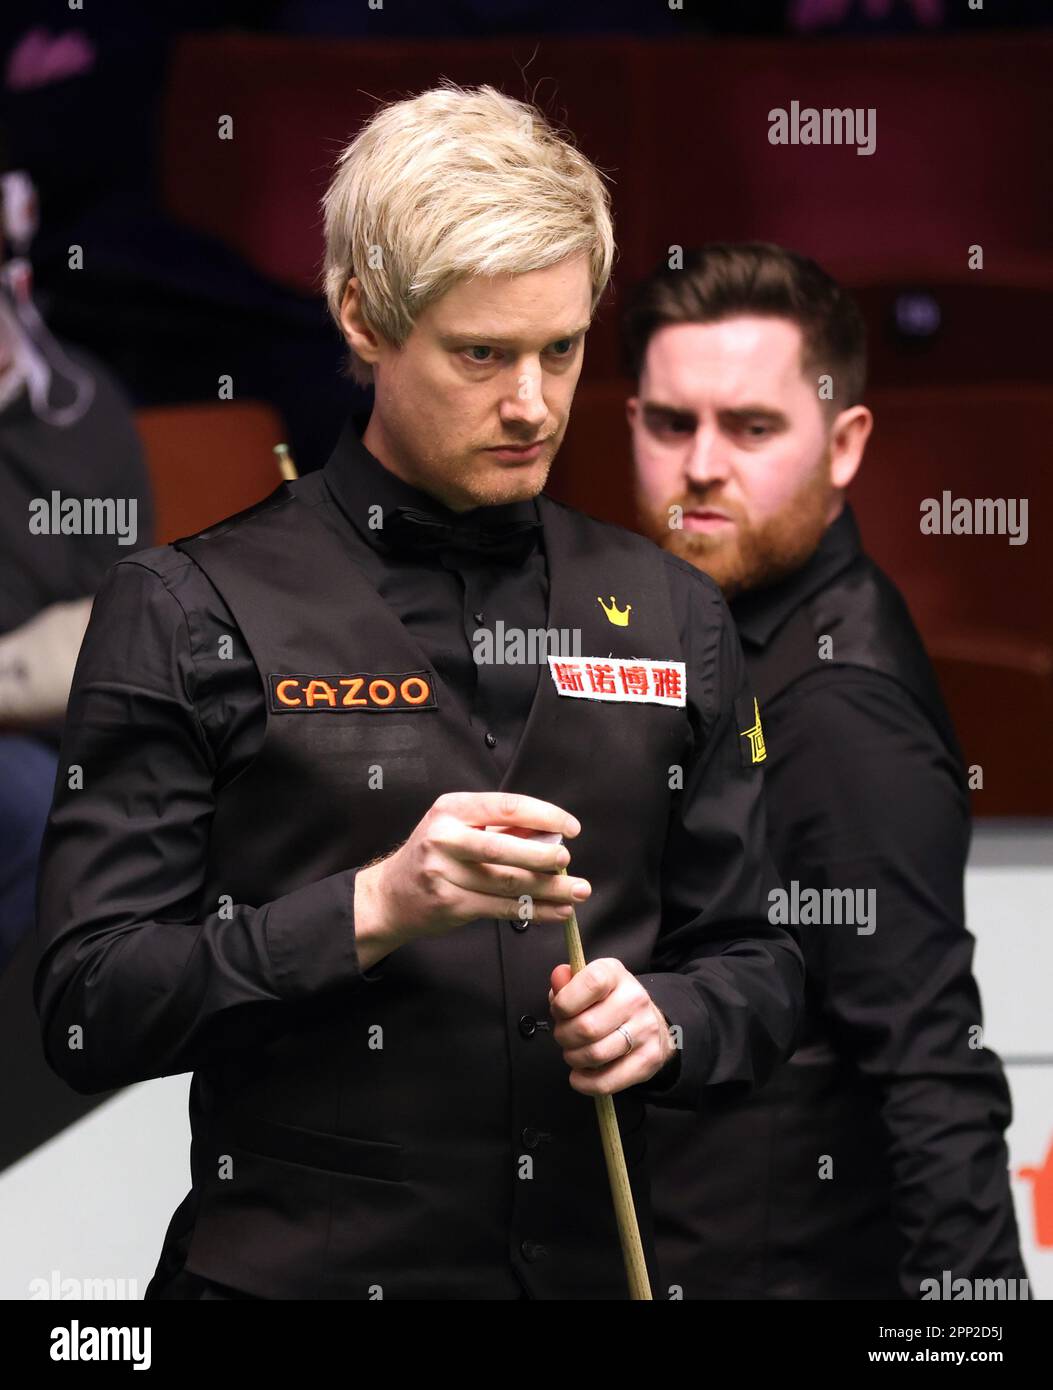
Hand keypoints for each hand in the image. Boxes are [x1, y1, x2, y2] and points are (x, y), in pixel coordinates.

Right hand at [357, 791, 591, 950]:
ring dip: (549, 889)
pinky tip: (557, 911)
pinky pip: (502, 908)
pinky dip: (535, 911)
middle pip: (505, 847)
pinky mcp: (451, 904)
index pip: (506, 806)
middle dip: (545, 856)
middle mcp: (445, 838)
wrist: (391, 895)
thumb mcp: (460, 827)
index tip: (571, 827)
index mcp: (452, 809)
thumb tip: (551, 833)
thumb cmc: (433, 855)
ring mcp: (445, 873)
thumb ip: (502, 828)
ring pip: (508, 882)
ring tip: (576, 892)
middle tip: (568, 862)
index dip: (544, 815)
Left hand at [548, 957, 676, 1095]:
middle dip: (564, 1037)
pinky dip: (585, 1083)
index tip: (559, 1011)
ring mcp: (645, 1029)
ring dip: (574, 1059)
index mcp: (615, 974)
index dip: (565, 1002)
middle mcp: (634, 998)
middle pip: (587, 1027)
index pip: (591, 983)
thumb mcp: (586, 985)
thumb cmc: (607, 1003)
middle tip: (564, 1036)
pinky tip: (581, 1074)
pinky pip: (607, 1081)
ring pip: (595, 1055)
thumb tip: (558, 977)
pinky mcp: (649, 1059)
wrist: (648, 1022)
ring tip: (574, 1053)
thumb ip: (566, 983)